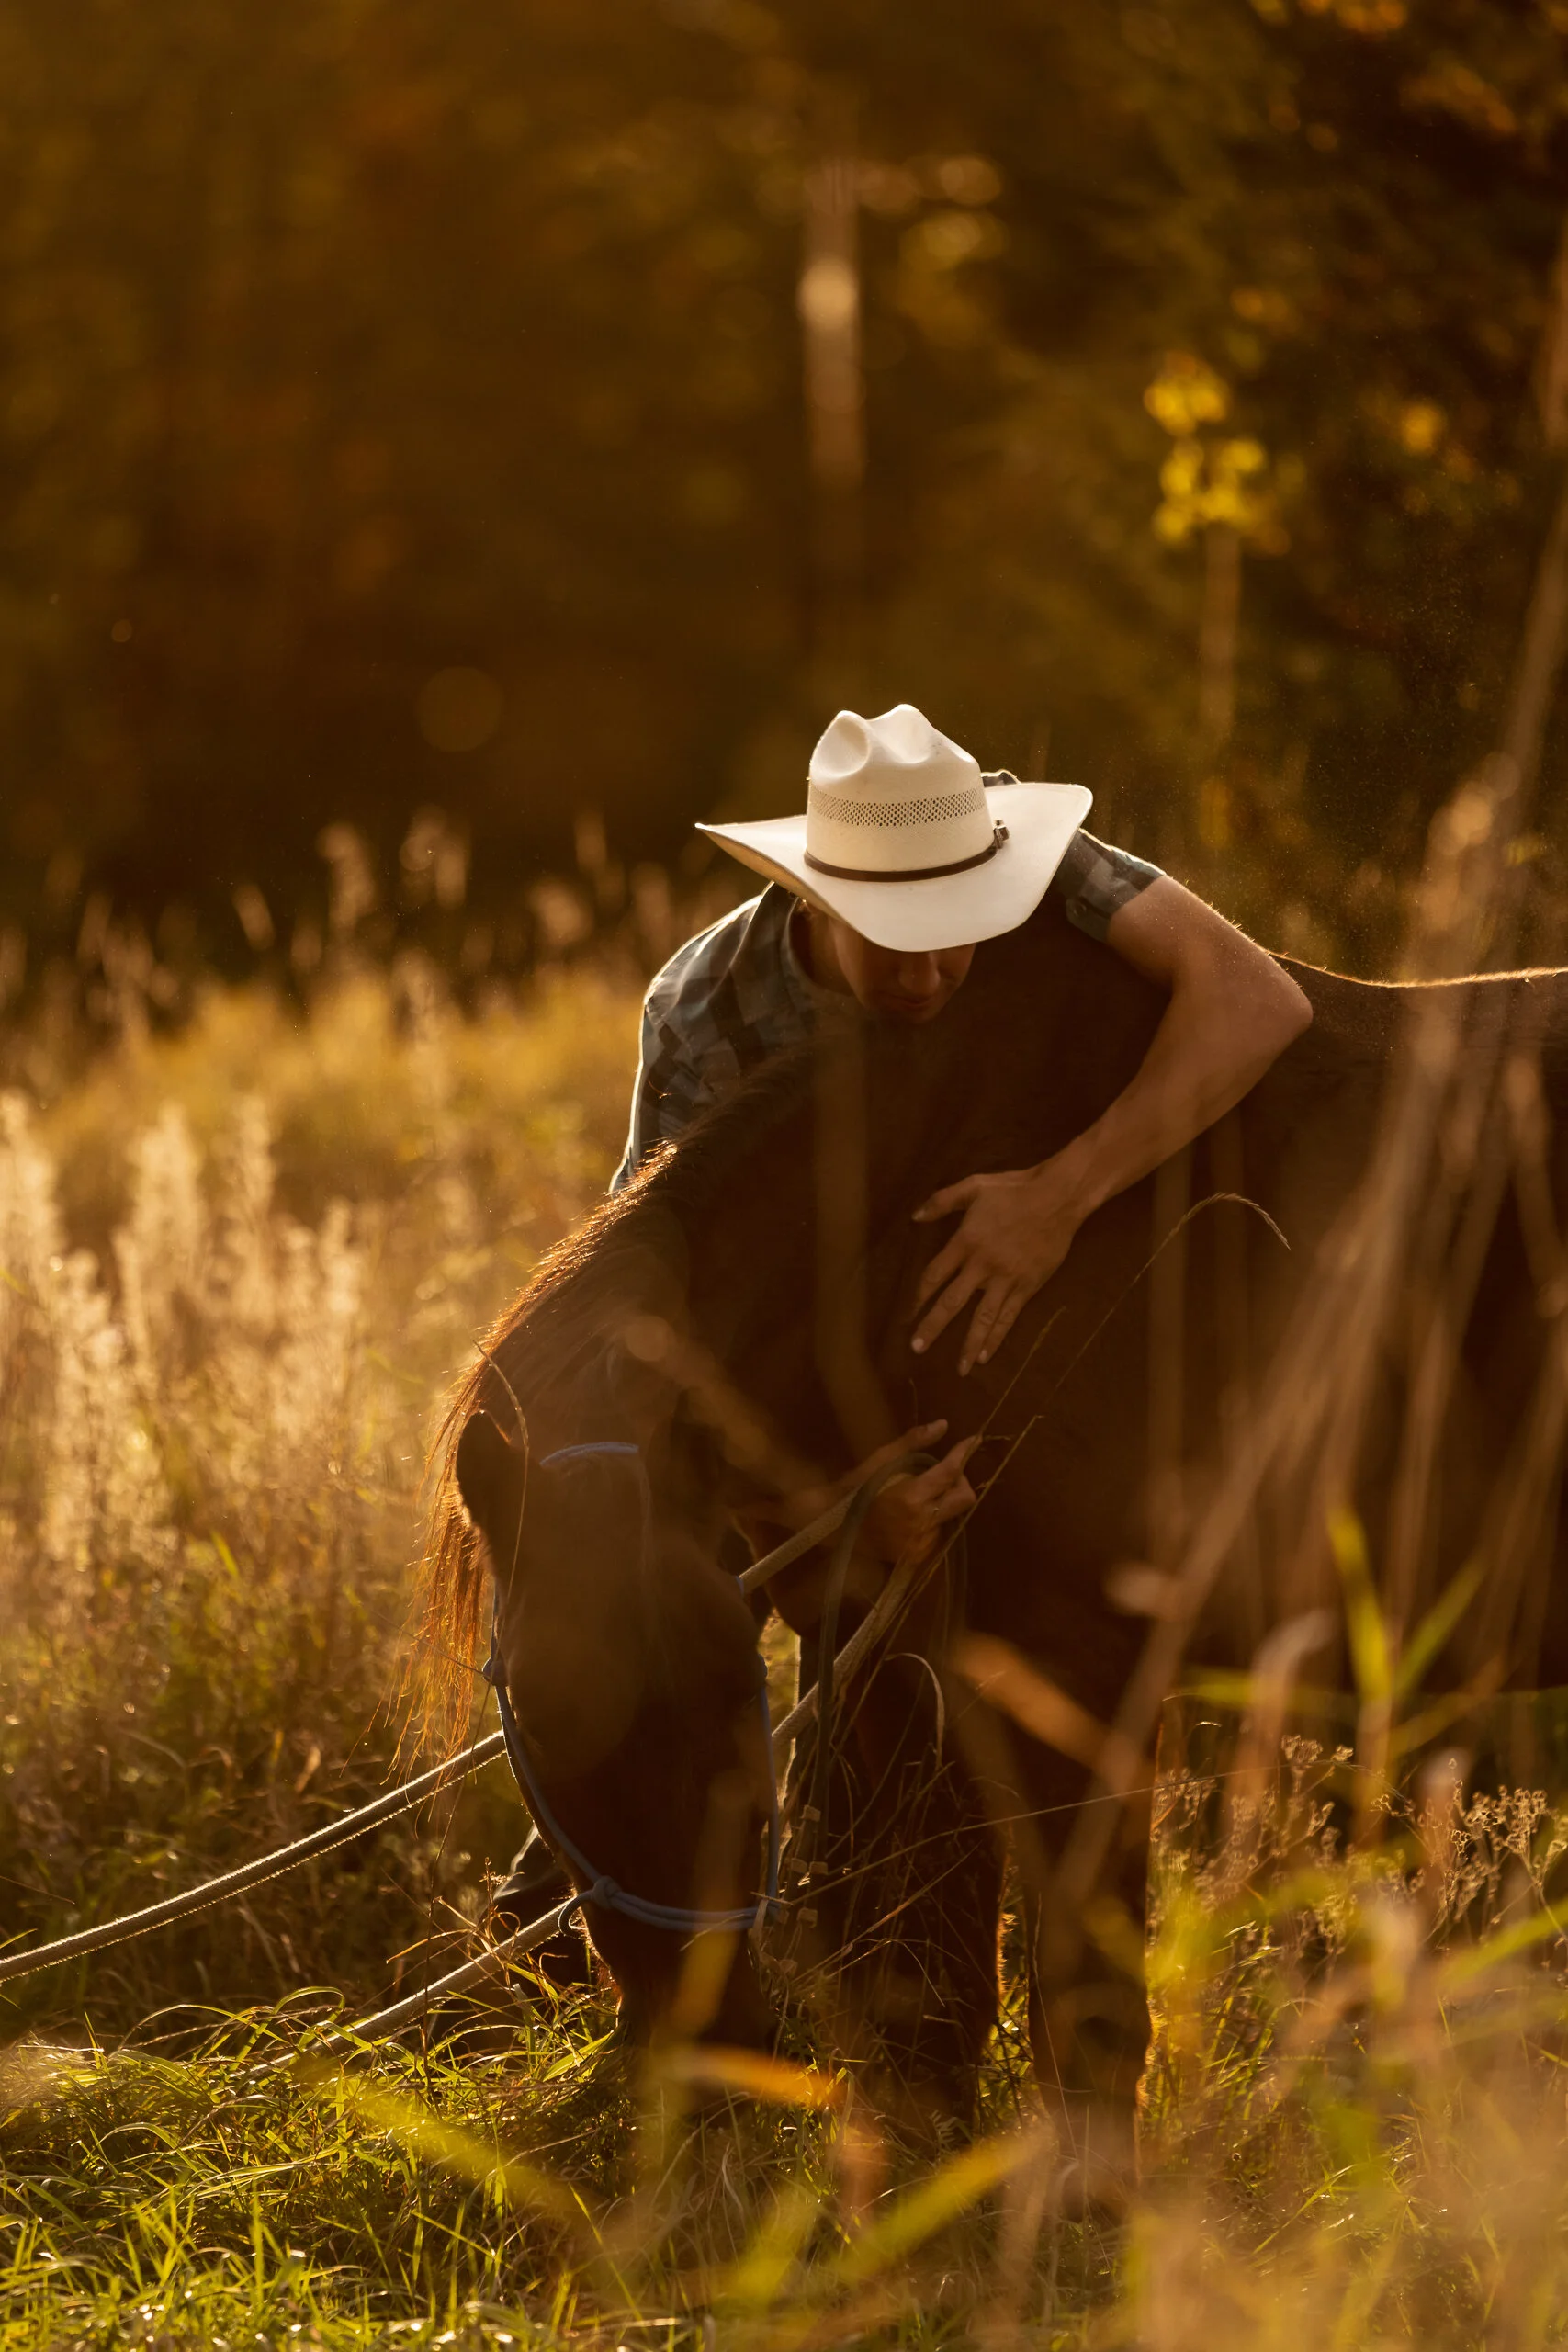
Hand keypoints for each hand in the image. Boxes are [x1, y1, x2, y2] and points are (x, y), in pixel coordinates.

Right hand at [861, 1424, 979, 1567]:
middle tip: (944, 1474)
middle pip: (965, 1499)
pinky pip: (935, 1533)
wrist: (831, 1526)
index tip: (973, 1441)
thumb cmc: (854, 1488)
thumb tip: (943, 1425)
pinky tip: (908, 1517)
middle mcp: (921, 1522)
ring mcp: (920, 1542)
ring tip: (916, 1497)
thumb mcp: (880, 1459)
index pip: (951, 1471)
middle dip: (960, 1482)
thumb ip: (913, 1442)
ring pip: (949, 1515)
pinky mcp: (916, 1556)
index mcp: (912, 1495)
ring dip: (940, 1502)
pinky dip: (928, 1520)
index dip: (964, 1453)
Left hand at [910, 1161, 1083, 1372]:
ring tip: (959, 1369)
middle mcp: (982, 1265)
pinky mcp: (1027, 1286)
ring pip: (982, 1318)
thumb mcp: (973, 1186)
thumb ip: (941, 1201)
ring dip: (968, 1345)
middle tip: (917, 1348)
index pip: (934, 1276)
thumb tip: (914, 1217)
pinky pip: (1009, 1317)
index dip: (918, 1296)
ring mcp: (1006, 1279)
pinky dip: (997, 1338)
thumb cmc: (1014, 1189)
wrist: (1058, 1197)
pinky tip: (986, 1356)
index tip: (906, 1314)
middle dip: (932, 1327)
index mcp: (965, 1241)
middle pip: (951, 1303)